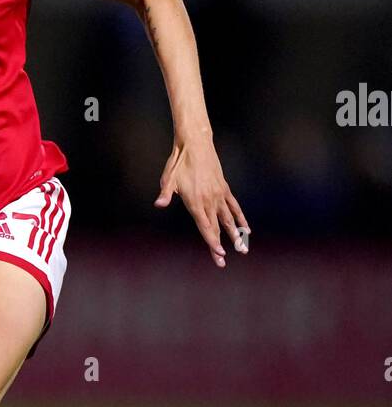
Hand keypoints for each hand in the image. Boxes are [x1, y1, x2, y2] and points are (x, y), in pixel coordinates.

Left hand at [155, 138, 249, 267]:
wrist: (196, 144)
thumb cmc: (179, 162)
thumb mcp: (168, 178)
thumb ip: (165, 193)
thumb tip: (159, 204)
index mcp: (195, 201)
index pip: (205, 226)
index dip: (212, 241)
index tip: (219, 254)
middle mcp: (209, 200)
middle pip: (217, 227)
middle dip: (220, 246)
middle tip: (222, 262)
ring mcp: (219, 195)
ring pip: (229, 219)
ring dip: (236, 235)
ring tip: (242, 249)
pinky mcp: (224, 188)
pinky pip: (234, 206)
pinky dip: (240, 217)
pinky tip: (247, 228)